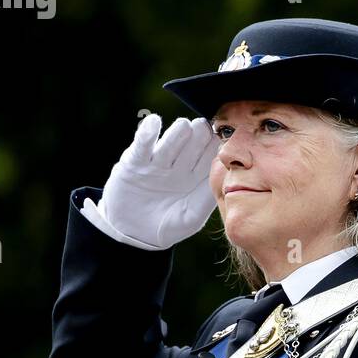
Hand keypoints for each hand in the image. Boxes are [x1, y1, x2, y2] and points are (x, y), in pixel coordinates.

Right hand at [94, 113, 219, 249]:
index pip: (209, 156)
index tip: (224, 140)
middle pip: (192, 144)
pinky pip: (142, 144)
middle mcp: (180, 164)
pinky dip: (147, 133)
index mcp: (197, 175)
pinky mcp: (135, 161)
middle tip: (204, 128)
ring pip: (171, 141)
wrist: (133, 233)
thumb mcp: (191, 217)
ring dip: (178, 132)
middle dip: (199, 134)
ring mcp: (158, 161)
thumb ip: (206, 199)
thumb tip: (224, 179)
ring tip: (184, 126)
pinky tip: (154, 123)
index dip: (216, 147)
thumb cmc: (169, 226)